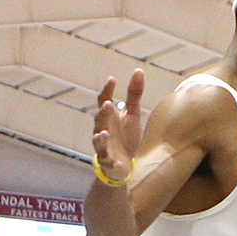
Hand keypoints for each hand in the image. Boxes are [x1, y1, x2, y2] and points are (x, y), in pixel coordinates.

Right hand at [92, 69, 145, 183]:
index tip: (112, 80)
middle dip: (102, 113)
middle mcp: (103, 130)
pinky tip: (119, 165)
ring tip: (106, 134)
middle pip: (99, 120)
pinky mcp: (108, 162)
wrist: (125, 164)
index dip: (107, 91)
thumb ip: (134, 94)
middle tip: (108, 104)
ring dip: (101, 138)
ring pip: (98, 141)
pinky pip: (108, 163)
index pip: (104, 100)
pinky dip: (113, 164)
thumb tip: (138, 70)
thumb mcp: (133, 114)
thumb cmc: (126, 136)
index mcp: (109, 117)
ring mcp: (104, 147)